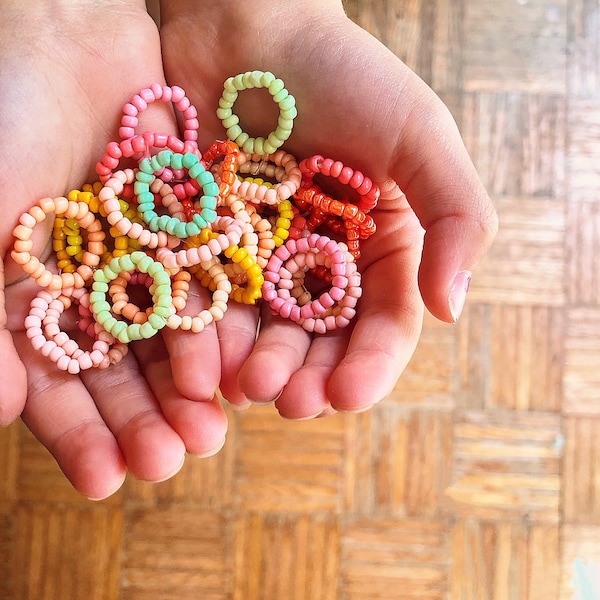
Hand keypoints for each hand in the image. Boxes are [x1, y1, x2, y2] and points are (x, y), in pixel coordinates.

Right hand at [0, 0, 227, 499]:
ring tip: (214, 429)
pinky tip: (237, 365)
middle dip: (143, 419)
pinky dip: (218, 324)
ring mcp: (139, 256)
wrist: (56, 30)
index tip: (104, 482)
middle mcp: (87, 284)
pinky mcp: (184, 225)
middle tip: (177, 462)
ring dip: (188, 384)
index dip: (76, 434)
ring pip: (167, 336)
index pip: (51, 384)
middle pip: (118, 370)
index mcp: (24, 293)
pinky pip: (205, 284)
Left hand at [159, 0, 497, 417]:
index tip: (348, 393)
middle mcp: (319, 263)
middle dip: (305, 375)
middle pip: (317, 338)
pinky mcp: (204, 246)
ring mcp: (259, 259)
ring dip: (251, 365)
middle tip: (288, 399)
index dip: (370, 364)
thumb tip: (452, 309)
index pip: (383, 321)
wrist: (251, 26)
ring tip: (244, 386)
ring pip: (258, 331)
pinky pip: (203, 299)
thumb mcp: (420, 135)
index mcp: (377, 247)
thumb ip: (455, 216)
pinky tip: (199, 361)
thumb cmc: (344, 75)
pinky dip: (201, 332)